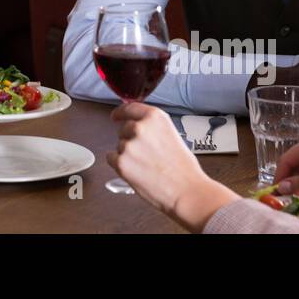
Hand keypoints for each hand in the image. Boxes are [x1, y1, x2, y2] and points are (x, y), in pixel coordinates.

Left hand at [107, 103, 236, 231]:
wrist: (187, 191)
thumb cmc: (184, 168)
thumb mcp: (171, 134)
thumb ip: (152, 127)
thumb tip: (137, 126)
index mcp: (155, 117)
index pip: (129, 108)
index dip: (120, 113)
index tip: (116, 116)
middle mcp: (140, 127)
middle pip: (123, 129)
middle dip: (130, 140)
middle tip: (146, 155)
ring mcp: (129, 145)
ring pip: (119, 146)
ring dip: (128, 155)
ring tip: (147, 166)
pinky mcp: (121, 162)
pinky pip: (112, 159)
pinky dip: (120, 166)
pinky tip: (137, 172)